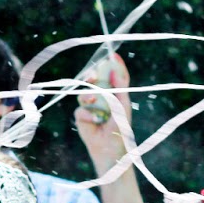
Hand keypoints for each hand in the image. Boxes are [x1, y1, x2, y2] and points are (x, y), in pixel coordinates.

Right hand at [73, 52, 132, 167]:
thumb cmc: (121, 127)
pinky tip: (95, 121)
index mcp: (115, 94)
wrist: (110, 147)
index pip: (114, 76)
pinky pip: (80, 109)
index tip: (113, 55)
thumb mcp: (123, 105)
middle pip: (94, 81)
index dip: (114, 65)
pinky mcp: (81, 117)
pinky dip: (87, 114)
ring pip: (83, 93)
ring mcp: (90, 107)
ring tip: (93, 101)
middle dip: (91, 76)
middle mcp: (102, 98)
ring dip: (87, 96)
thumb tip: (113, 70)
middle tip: (92, 76)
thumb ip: (120, 87)